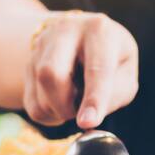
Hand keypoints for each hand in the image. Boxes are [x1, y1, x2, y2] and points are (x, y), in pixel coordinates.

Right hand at [25, 11, 137, 127]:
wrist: (82, 36)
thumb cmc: (111, 58)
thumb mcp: (126, 71)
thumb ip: (115, 94)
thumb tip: (88, 118)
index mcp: (99, 31)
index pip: (96, 69)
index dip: (93, 99)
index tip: (87, 123)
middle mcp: (66, 31)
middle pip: (50, 74)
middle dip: (64, 106)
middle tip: (78, 114)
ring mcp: (42, 44)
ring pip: (39, 90)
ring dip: (57, 110)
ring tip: (73, 102)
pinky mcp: (28, 61)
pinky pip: (31, 102)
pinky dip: (47, 113)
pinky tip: (60, 102)